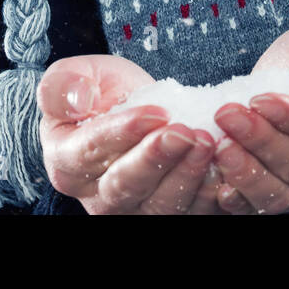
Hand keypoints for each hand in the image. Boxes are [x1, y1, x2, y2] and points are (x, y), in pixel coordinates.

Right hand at [37, 54, 226, 213]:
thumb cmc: (94, 94)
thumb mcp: (71, 76)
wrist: (121, 113)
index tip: (157, 113)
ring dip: (188, 175)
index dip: (124, 132)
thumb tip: (77, 99)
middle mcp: (96, 196)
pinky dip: (209, 193)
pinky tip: (225, 165)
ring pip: (161, 205)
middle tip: (188, 132)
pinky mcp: (165, 212)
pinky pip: (190, 211)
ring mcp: (132, 210)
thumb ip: (63, 85)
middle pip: (127, 186)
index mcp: (67, 162)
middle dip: (159, 159)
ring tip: (208, 143)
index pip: (92, 151)